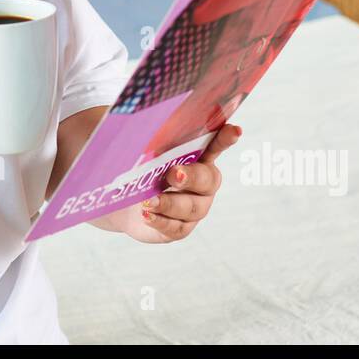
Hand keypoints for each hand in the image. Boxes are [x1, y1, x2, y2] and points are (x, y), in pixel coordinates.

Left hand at [106, 121, 242, 243]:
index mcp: (198, 158)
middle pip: (207, 180)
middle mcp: (203, 183)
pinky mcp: (182, 228)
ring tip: (148, 201)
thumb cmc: (140, 171)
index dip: (226, 139)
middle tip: (173, 174)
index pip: (215, 146)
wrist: (122, 203)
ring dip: (169, 203)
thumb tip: (146, 135)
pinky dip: (160, 221)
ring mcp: (196, 207)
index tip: (235, 130)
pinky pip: (176, 228)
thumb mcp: (143, 155)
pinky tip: (146, 215)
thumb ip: (152, 146)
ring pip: (190, 207)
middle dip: (191, 177)